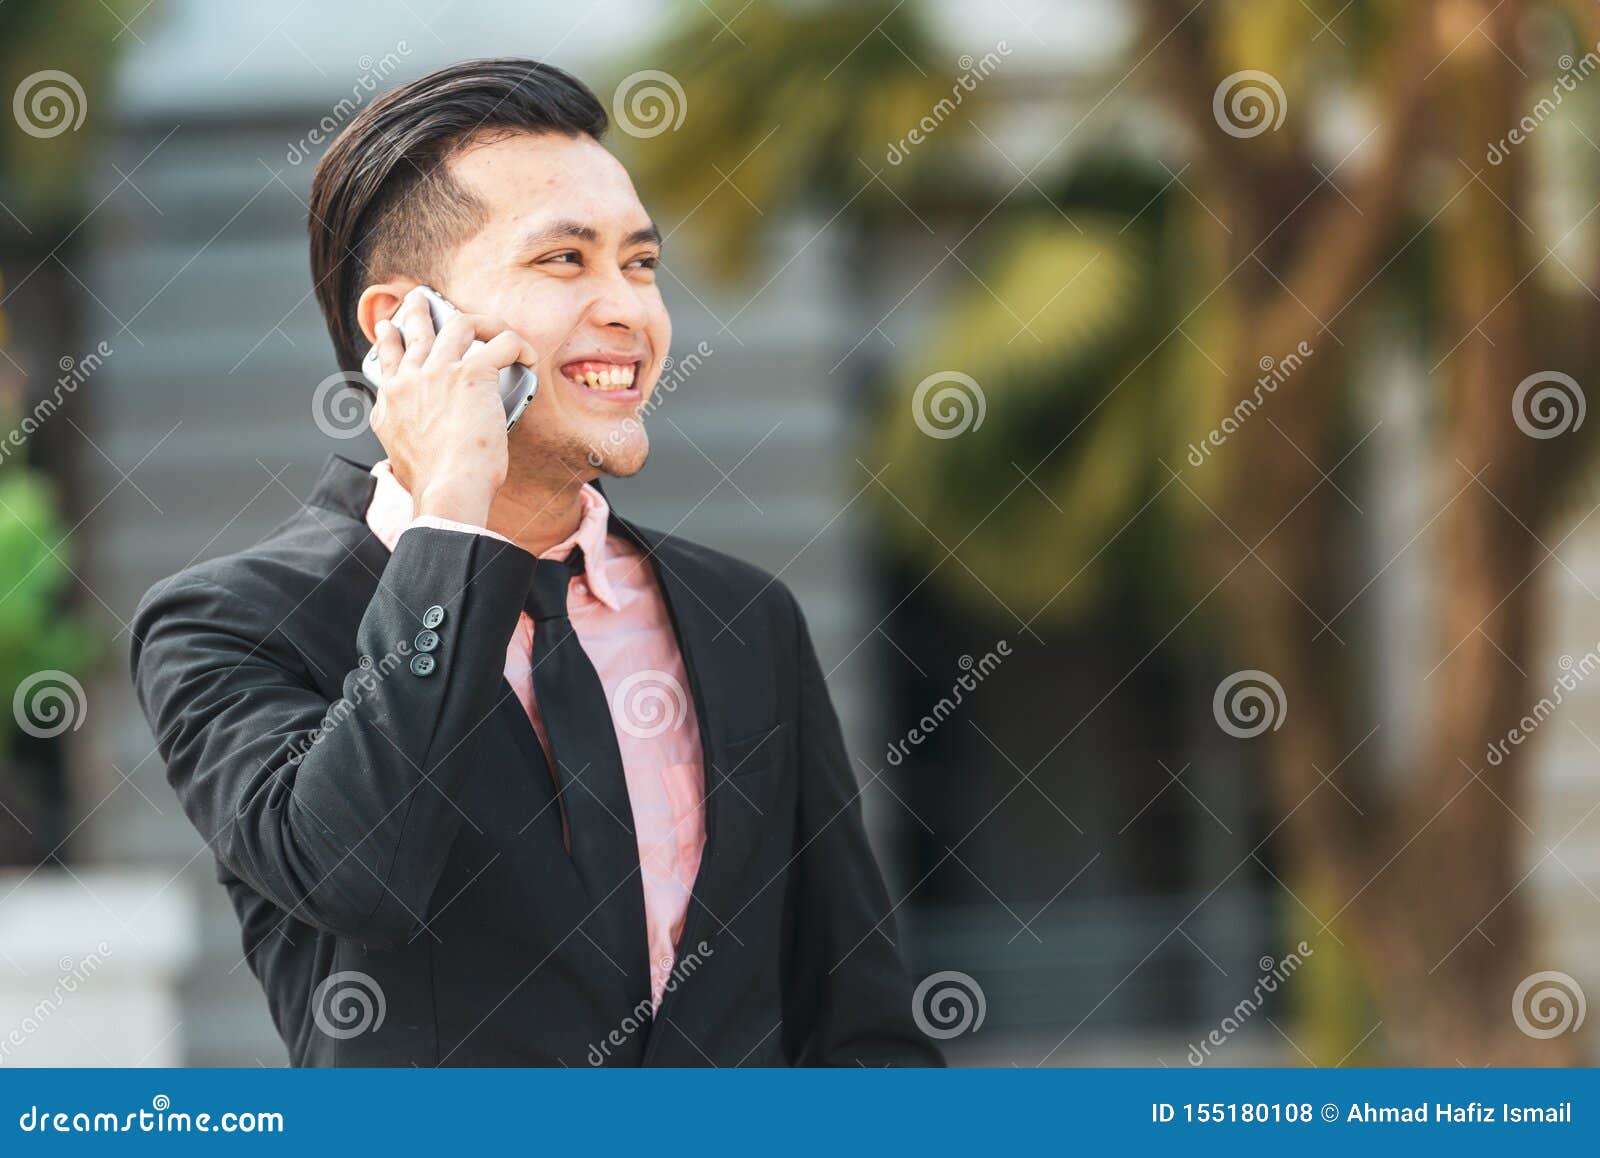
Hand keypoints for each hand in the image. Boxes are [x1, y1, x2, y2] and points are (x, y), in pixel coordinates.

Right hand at [368, 289, 537, 526]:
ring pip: (458, 323)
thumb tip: (408, 449)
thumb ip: (404, 441)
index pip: (387, 359)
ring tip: (496, 327)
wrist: (447, 488)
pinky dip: (518, 344)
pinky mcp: (472, 373)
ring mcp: (438, 372)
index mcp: (391, 401)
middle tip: (421, 298)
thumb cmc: (432, 485)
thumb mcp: (401, 459)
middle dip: (418, 309)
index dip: (389, 339)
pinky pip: (501, 342)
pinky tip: (528, 356)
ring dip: (481, 321)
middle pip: (414, 329)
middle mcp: (410, 379)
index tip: (390, 329)